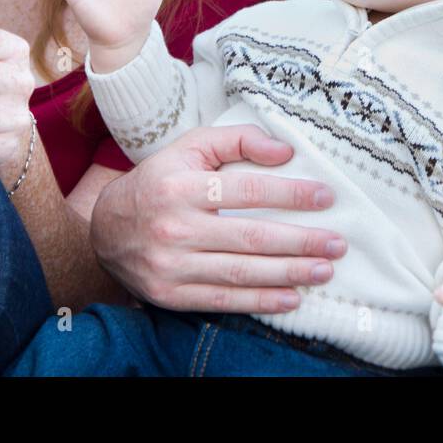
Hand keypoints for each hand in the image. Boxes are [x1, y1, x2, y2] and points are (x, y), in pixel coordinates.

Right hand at [88, 124, 348, 313]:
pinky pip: (223, 300)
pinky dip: (260, 302)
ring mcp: (171, 266)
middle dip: (301, 242)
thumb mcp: (190, 148)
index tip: (326, 197)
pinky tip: (291, 298)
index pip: (247, 191)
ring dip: (289, 273)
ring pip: (241, 272)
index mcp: (180, 187)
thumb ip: (237, 140)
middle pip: (251, 237)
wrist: (105, 229)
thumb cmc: (159, 181)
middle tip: (337, 244)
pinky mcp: (170, 295)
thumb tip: (285, 151)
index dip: (291, 194)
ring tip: (324, 270)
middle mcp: (174, 228)